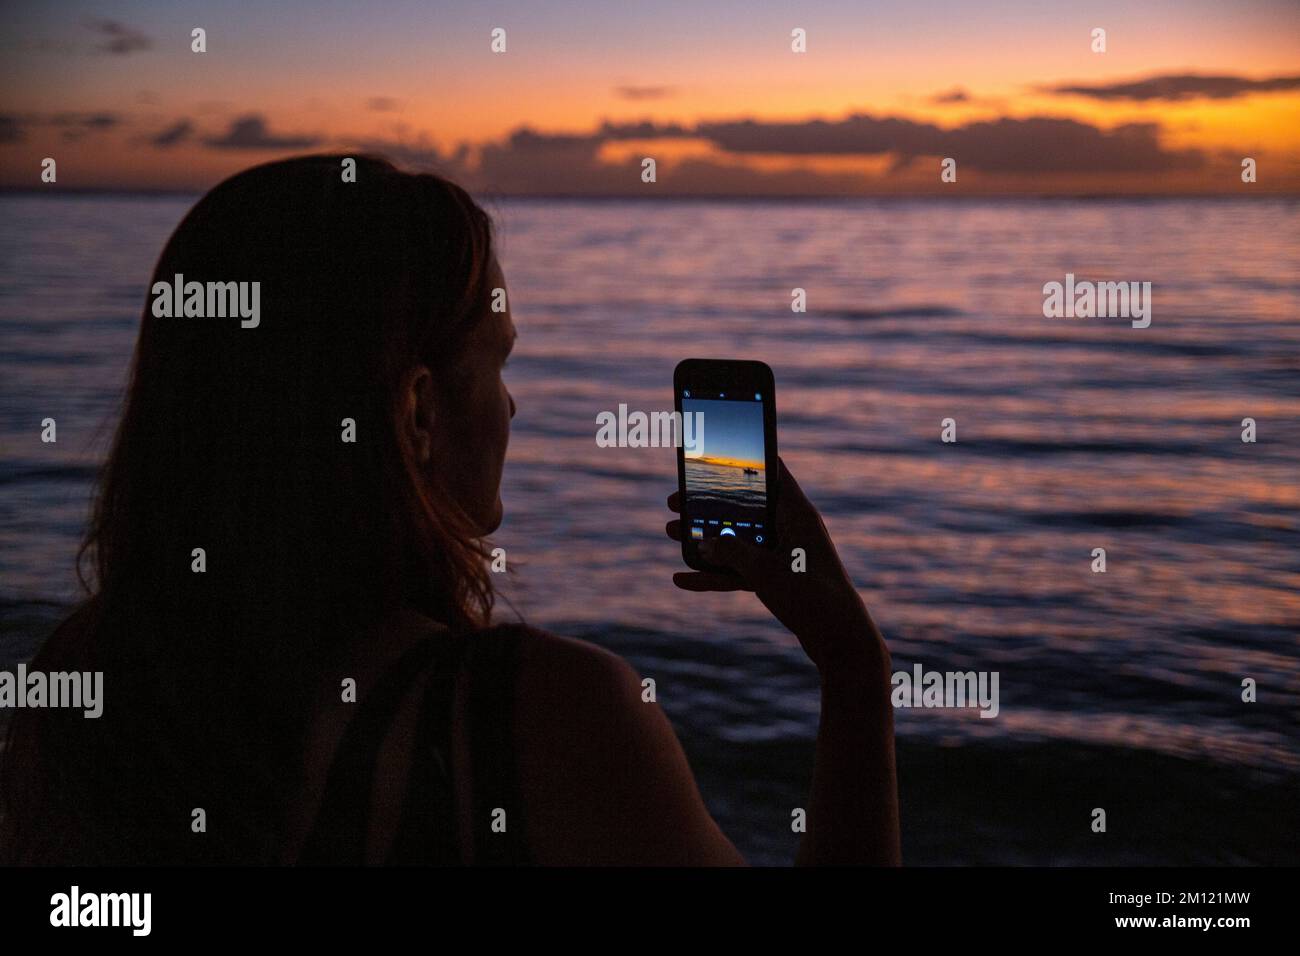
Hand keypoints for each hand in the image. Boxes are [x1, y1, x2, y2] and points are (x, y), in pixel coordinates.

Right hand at [666, 457, 884, 672]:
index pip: (771, 472)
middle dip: (708, 506)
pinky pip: (740, 569)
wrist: (839, 640)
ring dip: (705, 538)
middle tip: (676, 501)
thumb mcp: (764, 570)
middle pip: (743, 508)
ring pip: (737, 539)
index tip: (715, 451)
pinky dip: (714, 574)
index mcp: (796, 513)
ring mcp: (783, 554)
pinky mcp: (778, 578)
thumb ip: (731, 552)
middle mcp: (790, 528)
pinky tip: (683, 579)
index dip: (743, 460)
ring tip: (670, 532)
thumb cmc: (810, 596)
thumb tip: (703, 544)